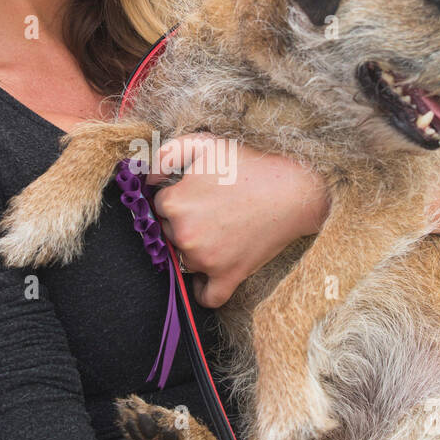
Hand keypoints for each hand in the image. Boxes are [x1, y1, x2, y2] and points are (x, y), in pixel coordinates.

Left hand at [142, 134, 331, 306]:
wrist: (293, 191)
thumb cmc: (249, 165)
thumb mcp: (205, 143)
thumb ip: (166, 154)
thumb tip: (145, 176)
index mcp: (174, 203)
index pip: (159, 205)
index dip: (178, 195)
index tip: (198, 192)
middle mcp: (184, 234)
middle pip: (169, 233)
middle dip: (185, 222)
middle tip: (213, 209)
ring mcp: (205, 260)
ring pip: (184, 260)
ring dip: (195, 250)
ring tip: (222, 230)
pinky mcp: (228, 277)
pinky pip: (206, 296)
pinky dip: (203, 289)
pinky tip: (208, 275)